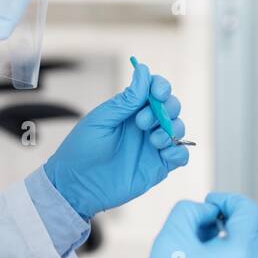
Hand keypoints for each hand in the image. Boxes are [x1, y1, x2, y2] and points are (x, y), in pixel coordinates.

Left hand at [43, 59, 187, 219]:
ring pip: (178, 128)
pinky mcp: (158, 166)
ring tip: (152, 141)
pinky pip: (181, 155)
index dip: (161, 87)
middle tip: (142, 123)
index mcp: (130, 110)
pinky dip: (179, 152)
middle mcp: (145, 125)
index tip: (158, 93)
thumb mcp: (102, 120)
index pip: (154, 90)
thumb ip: (127, 99)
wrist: (77, 186)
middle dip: (165, 110)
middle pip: (171, 107)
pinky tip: (164, 154)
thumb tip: (144, 71)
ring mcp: (153, 146)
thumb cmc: (82, 150)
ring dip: (170, 130)